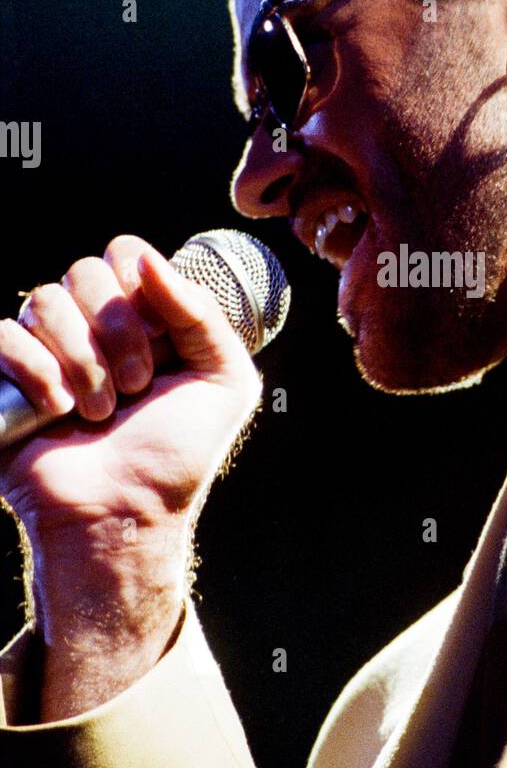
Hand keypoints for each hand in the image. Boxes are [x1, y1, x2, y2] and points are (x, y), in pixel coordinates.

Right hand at [0, 235, 262, 717]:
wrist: (126, 513)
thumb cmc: (177, 456)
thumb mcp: (223, 380)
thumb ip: (201, 312)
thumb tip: (147, 261)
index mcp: (142, 317)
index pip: (125, 253)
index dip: (141, 286)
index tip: (161, 340)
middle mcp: (91, 326)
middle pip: (84, 270)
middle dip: (117, 329)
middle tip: (136, 386)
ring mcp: (45, 350)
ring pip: (44, 300)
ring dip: (82, 360)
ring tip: (99, 411)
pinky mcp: (6, 380)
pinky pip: (3, 336)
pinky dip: (37, 372)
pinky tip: (57, 410)